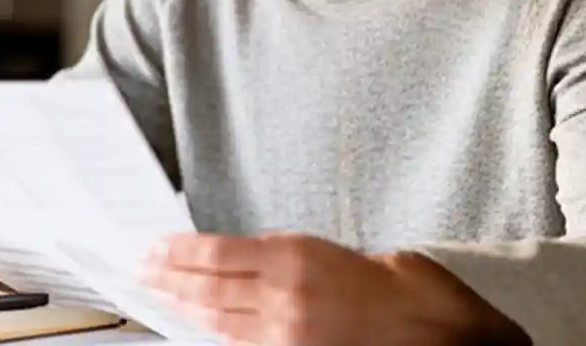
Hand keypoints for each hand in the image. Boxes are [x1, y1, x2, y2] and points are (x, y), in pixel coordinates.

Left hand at [141, 232, 529, 345]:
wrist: (441, 336)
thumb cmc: (410, 292)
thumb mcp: (351, 250)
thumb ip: (304, 253)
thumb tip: (270, 257)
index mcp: (298, 258)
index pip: (219, 254)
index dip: (180, 253)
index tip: (156, 248)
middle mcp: (284, 297)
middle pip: (211, 288)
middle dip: (172, 279)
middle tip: (143, 271)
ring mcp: (288, 335)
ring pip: (221, 322)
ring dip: (187, 308)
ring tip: (160, 297)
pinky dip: (220, 336)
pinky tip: (204, 327)